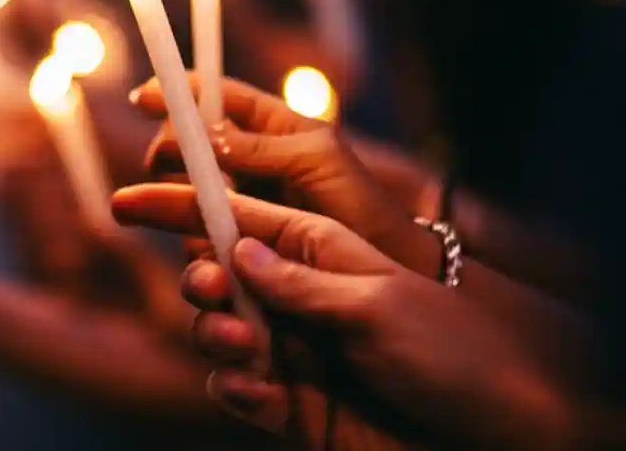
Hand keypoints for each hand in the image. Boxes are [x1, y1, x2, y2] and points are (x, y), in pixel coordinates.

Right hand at [113, 184, 575, 449]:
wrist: (496, 438)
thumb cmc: (455, 357)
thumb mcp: (379, 305)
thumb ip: (301, 279)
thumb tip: (236, 251)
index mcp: (319, 248)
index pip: (237, 213)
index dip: (180, 200)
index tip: (129, 199)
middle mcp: (295, 293)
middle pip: (215, 272)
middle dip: (197, 275)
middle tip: (207, 287)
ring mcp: (290, 348)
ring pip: (217, 330)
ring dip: (217, 334)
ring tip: (245, 347)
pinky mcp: (289, 403)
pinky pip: (235, 388)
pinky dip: (237, 388)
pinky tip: (263, 392)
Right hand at [136, 76, 440, 278]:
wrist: (388, 280)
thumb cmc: (365, 211)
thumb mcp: (318, 162)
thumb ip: (260, 144)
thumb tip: (202, 131)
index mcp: (270, 131)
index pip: (214, 98)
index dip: (177, 93)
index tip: (143, 97)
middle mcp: (246, 171)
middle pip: (185, 152)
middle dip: (168, 156)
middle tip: (165, 166)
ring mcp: (237, 216)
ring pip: (183, 205)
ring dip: (178, 211)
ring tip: (196, 221)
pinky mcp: (234, 262)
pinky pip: (199, 256)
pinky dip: (199, 260)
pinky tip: (211, 270)